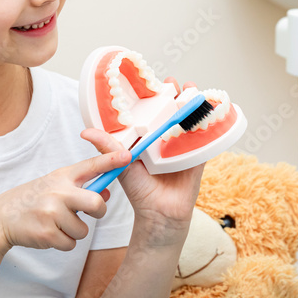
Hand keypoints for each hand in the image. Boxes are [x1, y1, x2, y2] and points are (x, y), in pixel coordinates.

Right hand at [0, 147, 131, 252]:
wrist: (2, 218)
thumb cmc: (33, 200)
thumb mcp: (55, 186)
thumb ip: (81, 188)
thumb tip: (108, 193)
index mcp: (62, 176)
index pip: (90, 166)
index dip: (111, 161)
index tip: (128, 157)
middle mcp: (58, 192)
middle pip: (97, 205)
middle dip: (98, 213)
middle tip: (88, 214)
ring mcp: (52, 213)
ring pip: (84, 230)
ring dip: (74, 232)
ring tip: (56, 224)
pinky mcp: (47, 234)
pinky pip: (71, 244)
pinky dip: (63, 243)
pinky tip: (49, 233)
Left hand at [80, 77, 206, 246]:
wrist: (159, 215)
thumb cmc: (139, 191)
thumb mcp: (121, 165)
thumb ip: (107, 147)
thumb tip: (86, 131)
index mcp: (148, 138)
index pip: (152, 111)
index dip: (155, 95)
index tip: (154, 81)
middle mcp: (166, 139)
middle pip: (173, 111)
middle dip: (175, 94)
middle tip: (172, 85)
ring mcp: (184, 146)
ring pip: (191, 119)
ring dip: (194, 103)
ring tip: (192, 90)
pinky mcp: (198, 156)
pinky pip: (206, 137)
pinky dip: (211, 123)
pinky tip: (211, 110)